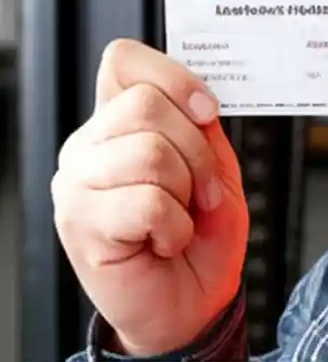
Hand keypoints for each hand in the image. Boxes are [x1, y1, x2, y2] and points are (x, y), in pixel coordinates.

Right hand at [52, 39, 249, 355]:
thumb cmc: (201, 236)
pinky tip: (165, 240)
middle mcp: (89, 146)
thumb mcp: (215, 168)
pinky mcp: (80, 224)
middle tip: (203, 189)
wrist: (193, 301)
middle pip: (144, 104)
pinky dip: (174, 226)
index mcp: (118, 122)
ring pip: (149, 151)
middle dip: (197, 150)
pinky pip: (147, 202)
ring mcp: (78, 184)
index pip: (123, 61)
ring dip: (187, 190)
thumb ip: (201, 127)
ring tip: (182, 217)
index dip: (174, 77)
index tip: (207, 110)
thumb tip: (199, 96)